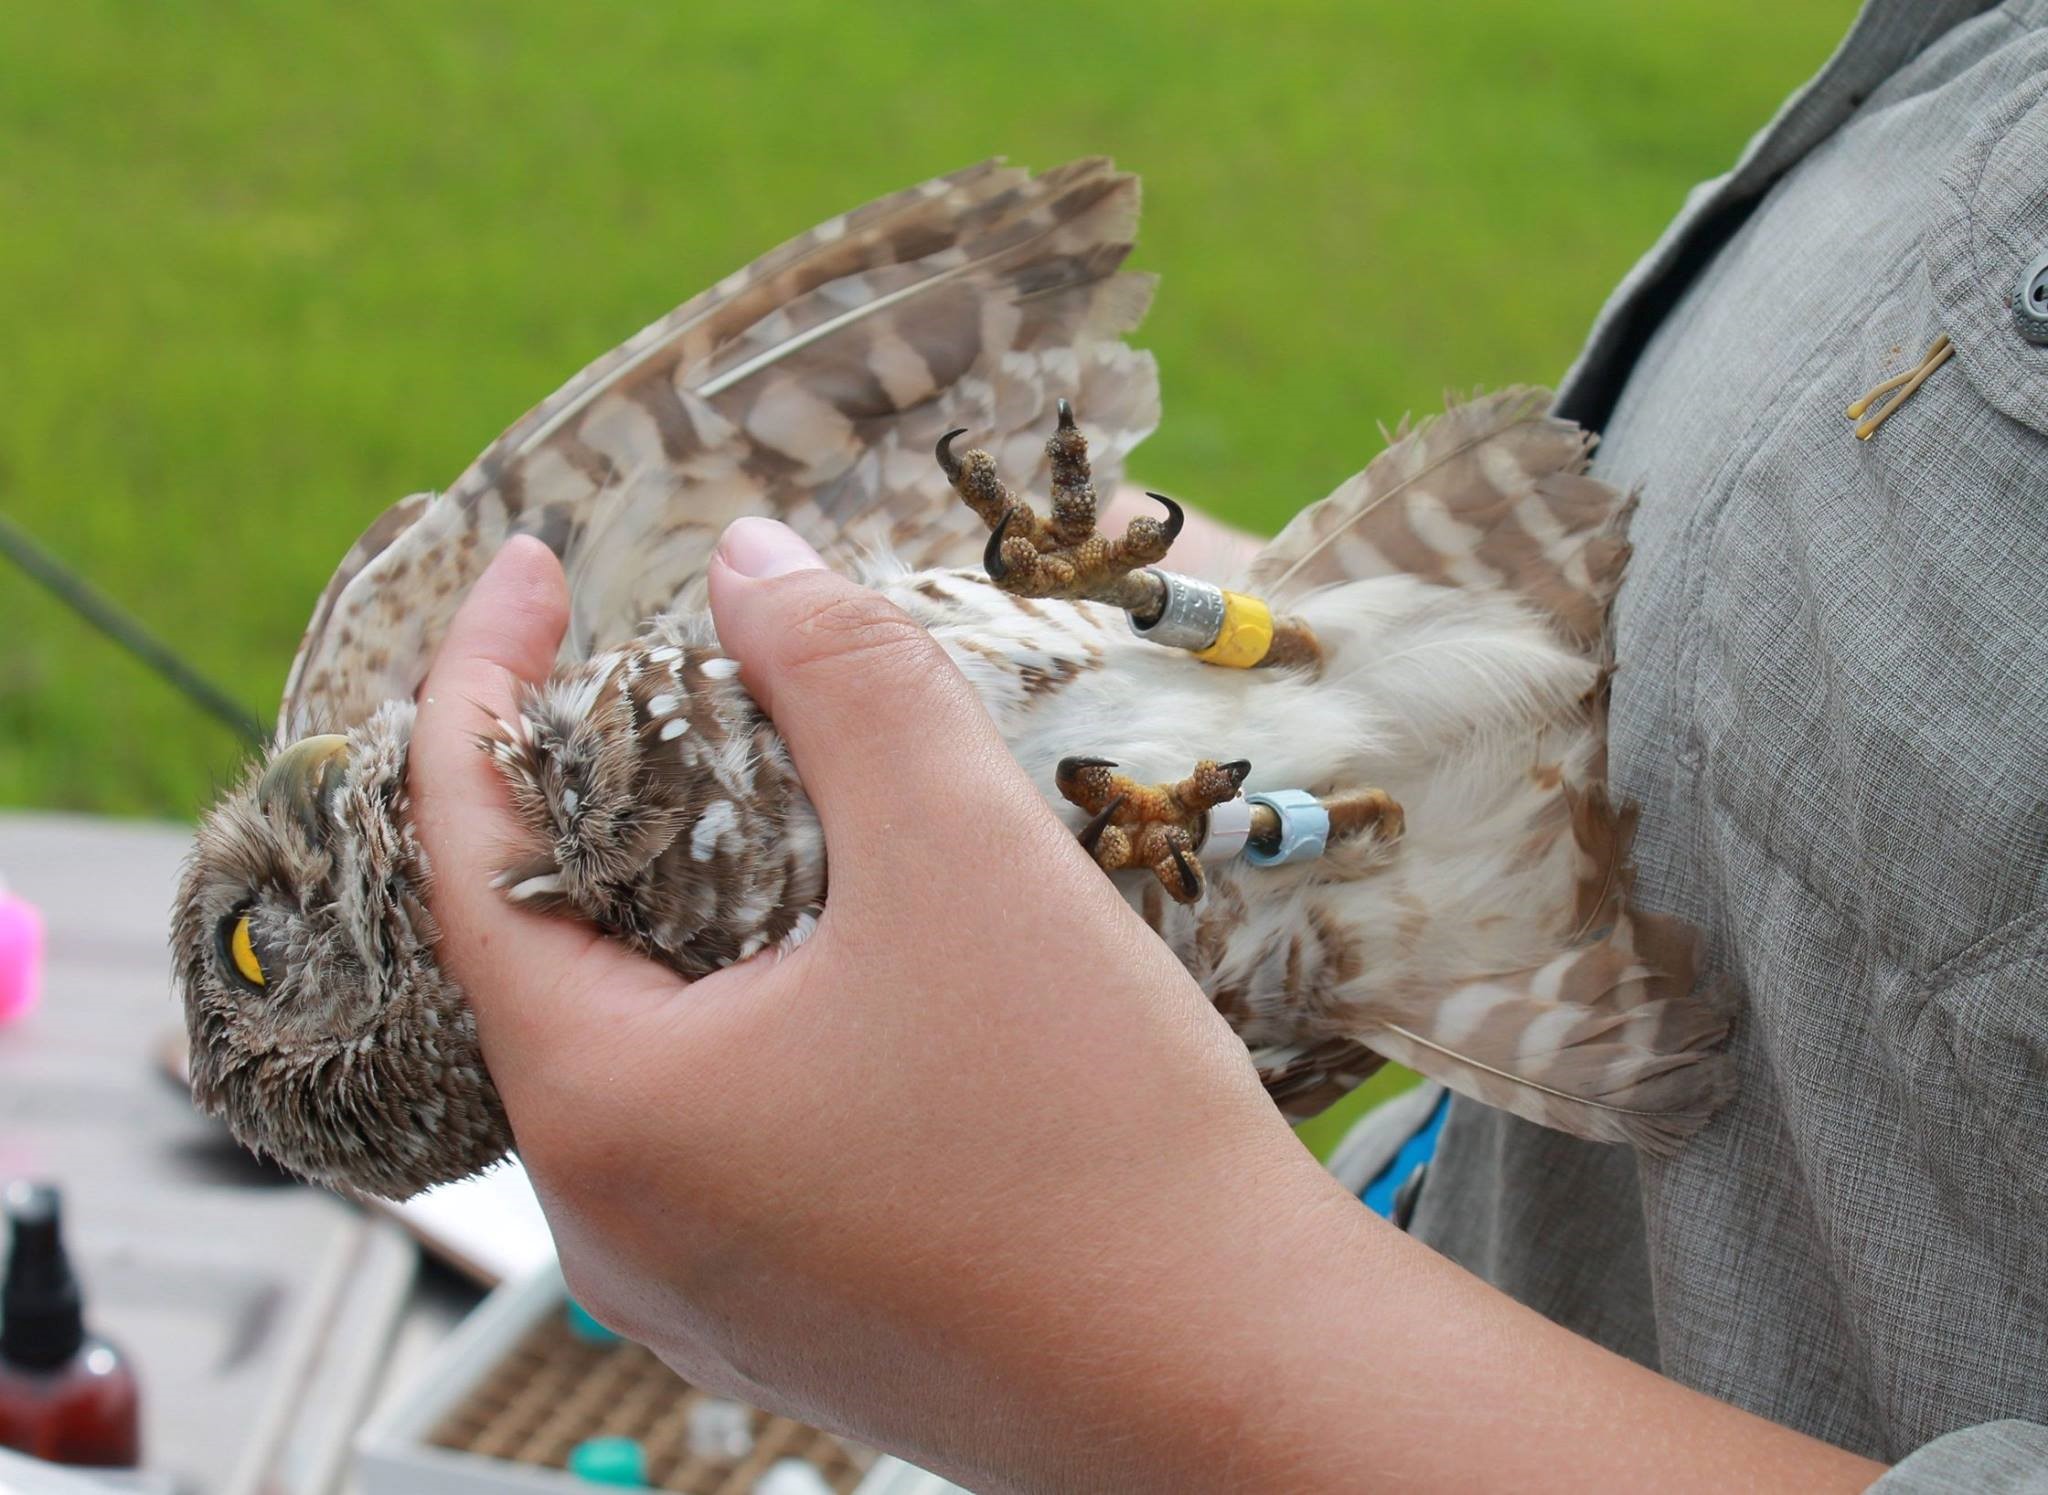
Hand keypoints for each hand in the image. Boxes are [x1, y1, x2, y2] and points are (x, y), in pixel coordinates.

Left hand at [410, 525, 1884, 1493]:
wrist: (1242, 1386)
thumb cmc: (1094, 1139)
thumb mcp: (964, 858)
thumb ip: (844, 680)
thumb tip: (754, 563)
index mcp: (606, 1111)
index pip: (469, 856)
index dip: (484, 686)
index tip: (529, 568)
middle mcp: (612, 1223)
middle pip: (542, 956)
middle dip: (579, 797)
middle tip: (648, 672)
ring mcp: (695, 1286)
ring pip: (637, 1043)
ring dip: (667, 905)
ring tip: (741, 795)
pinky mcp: (786, 1313)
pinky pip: (713, 1125)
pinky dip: (737, 1006)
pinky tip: (832, 956)